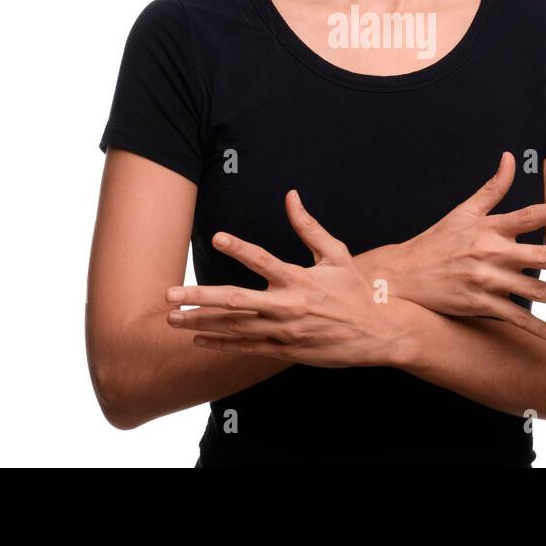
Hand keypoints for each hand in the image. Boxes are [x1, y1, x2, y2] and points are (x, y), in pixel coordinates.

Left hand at [164, 189, 413, 367]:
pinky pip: (245, 347)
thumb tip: (290, 196)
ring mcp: (283, 331)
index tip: (216, 237)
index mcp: (299, 279)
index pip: (263, 260)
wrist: (376, 334)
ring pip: (233, 327)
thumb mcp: (336, 254)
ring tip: (173, 319)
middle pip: (234, 300)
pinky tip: (198, 340)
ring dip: (200, 323)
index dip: (239, 247)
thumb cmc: (354, 290)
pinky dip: (220, 344)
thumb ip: (308, 226)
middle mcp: (286, 306)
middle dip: (198, 297)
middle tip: (169, 295)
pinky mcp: (283, 350)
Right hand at [383, 151, 545, 342]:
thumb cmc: (437, 241)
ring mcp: (486, 281)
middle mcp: (490, 253)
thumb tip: (509, 156)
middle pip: (539, 257)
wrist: (404, 276)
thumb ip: (492, 187)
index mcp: (488, 228)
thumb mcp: (463, 210)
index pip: (525, 216)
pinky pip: (515, 318)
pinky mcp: (480, 305)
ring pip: (534, 292)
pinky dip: (539, 330)